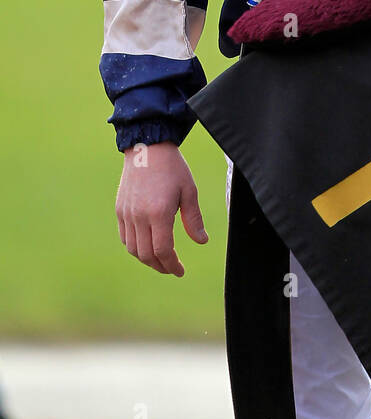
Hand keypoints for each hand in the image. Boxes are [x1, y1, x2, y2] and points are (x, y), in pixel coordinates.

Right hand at [115, 141, 207, 275]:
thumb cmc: (173, 168)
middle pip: (146, 255)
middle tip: (172, 268)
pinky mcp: (120, 209)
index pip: (163, 250)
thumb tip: (202, 241)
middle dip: (160, 266)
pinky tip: (146, 246)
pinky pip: (125, 237)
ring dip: (147, 259)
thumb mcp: (189, 191)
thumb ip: (194, 219)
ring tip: (161, 260)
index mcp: (159, 213)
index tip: (180, 271)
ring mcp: (127, 213)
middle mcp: (139, 216)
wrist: (147, 147)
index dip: (172, 265)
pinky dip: (135, 247)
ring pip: (133, 249)